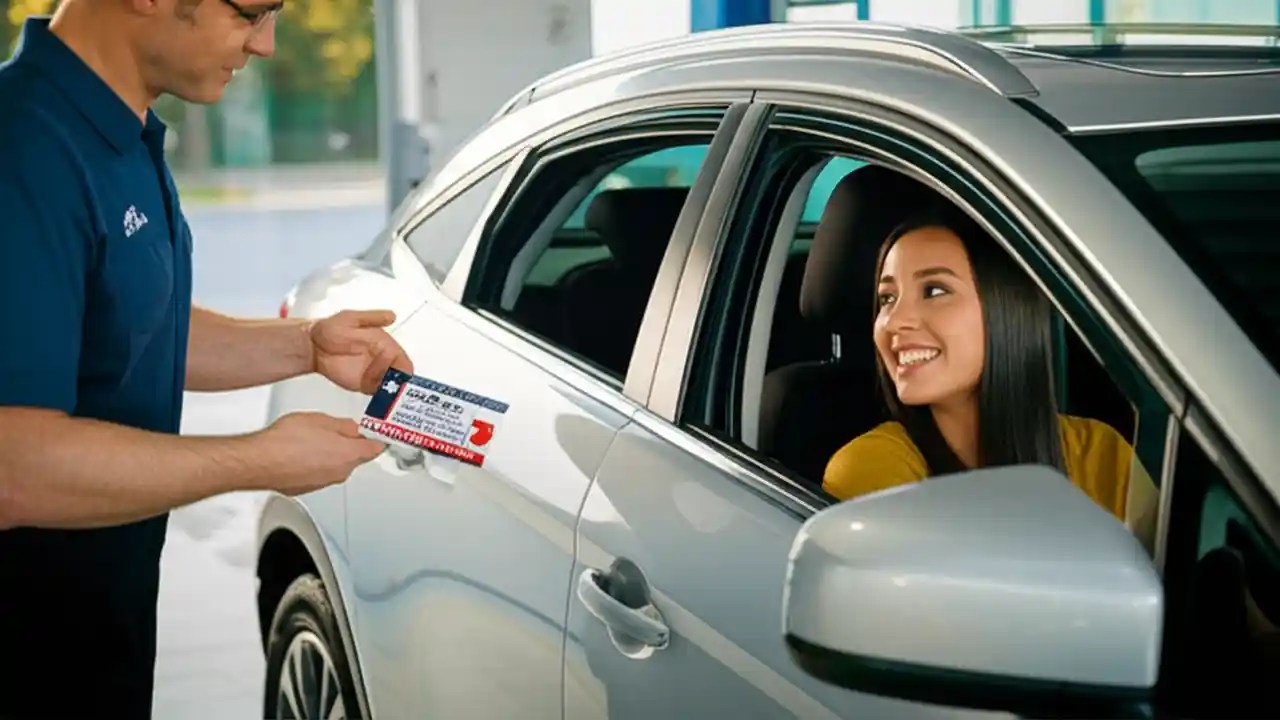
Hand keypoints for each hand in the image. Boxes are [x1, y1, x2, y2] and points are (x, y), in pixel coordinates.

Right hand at [252, 413, 385, 495]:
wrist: (258, 462)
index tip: (376, 432)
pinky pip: (318, 474)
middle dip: (348, 444)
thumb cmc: (285, 441)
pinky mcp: (307, 488)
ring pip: (335, 466)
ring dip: (329, 454)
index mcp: (349, 454)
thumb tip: (354, 429)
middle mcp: (340, 473)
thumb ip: (344, 425)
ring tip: (309, 440)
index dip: (376, 438)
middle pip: (355, 457)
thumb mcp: (321, 420)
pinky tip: (298, 453)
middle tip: (333, 430)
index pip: (376, 448)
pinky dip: (313, 464)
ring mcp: (323, 483)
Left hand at [311, 310, 413, 394]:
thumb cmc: (330, 330)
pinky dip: (382, 398)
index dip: (402, 368)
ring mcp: (374, 373)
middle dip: (399, 382)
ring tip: (382, 392)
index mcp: (384, 343)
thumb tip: (392, 316)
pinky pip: (380, 393)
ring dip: (392, 391)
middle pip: (400, 374)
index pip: (401, 358)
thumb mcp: (351, 319)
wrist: (313, 347)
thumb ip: (372, 318)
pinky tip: (377, 397)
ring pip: (392, 386)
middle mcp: (382, 359)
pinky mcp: (366, 384)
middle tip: (390, 387)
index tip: (397, 375)